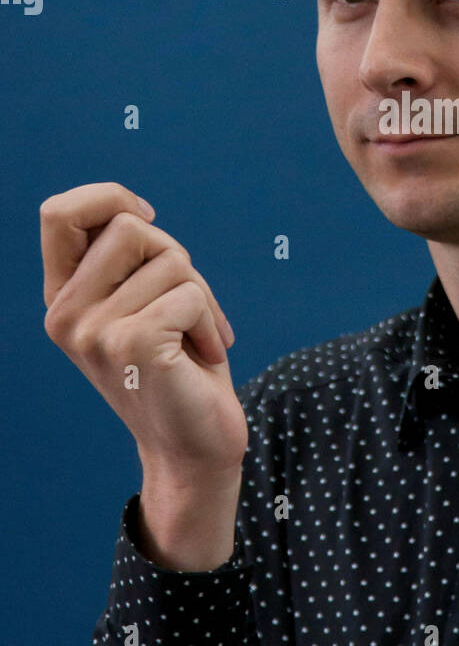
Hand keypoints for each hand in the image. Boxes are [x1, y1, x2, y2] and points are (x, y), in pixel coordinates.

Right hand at [40, 181, 246, 482]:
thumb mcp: (142, 302)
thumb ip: (127, 260)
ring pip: (170, 259)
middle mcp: (65, 315)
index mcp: (62, 298)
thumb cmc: (179, 366)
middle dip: (175, 256)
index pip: (59, 213)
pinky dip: (211, 322)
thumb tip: (137, 210)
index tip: (149, 221)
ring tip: (194, 339)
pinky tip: (203, 357)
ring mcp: (93, 331)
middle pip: (130, 226)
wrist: (194, 448)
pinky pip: (191, 294)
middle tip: (186, 305)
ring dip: (201, 295)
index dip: (110, 197)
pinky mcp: (131, 345)